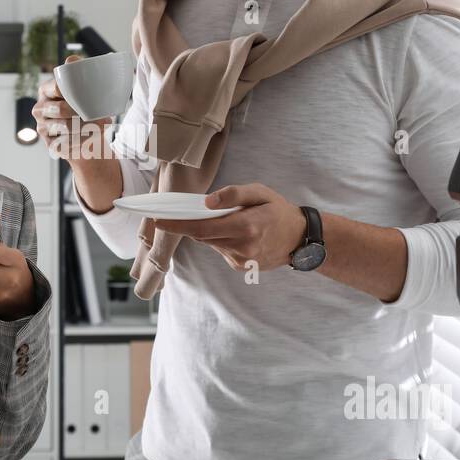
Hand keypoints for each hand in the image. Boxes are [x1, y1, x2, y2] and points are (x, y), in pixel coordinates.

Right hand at [32, 55, 112, 160]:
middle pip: (60, 109)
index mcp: (45, 90)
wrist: (84, 132)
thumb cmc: (82, 105)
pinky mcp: (50, 144)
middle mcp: (39, 109)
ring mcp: (42, 128)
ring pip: (66, 128)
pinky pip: (68, 143)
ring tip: (104, 124)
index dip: (73, 92)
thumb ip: (76, 70)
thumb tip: (72, 60)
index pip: (57, 88)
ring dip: (88, 127)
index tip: (90, 95)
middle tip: (104, 114)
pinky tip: (95, 135)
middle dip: (83, 112)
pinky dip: (85, 140)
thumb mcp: (80, 86)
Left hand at [151, 183, 306, 272]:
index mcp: (246, 226)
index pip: (202, 227)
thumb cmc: (278, 210)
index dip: (178, 225)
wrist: (299, 238)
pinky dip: (220, 239)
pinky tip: (236, 232)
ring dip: (208, 231)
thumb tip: (206, 202)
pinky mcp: (239, 266)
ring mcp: (240, 259)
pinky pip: (220, 250)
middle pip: (202, 235)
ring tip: (226, 219)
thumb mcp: (260, 192)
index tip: (159, 221)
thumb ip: (234, 194)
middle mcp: (241, 246)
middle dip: (189, 225)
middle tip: (180, 213)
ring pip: (210, 243)